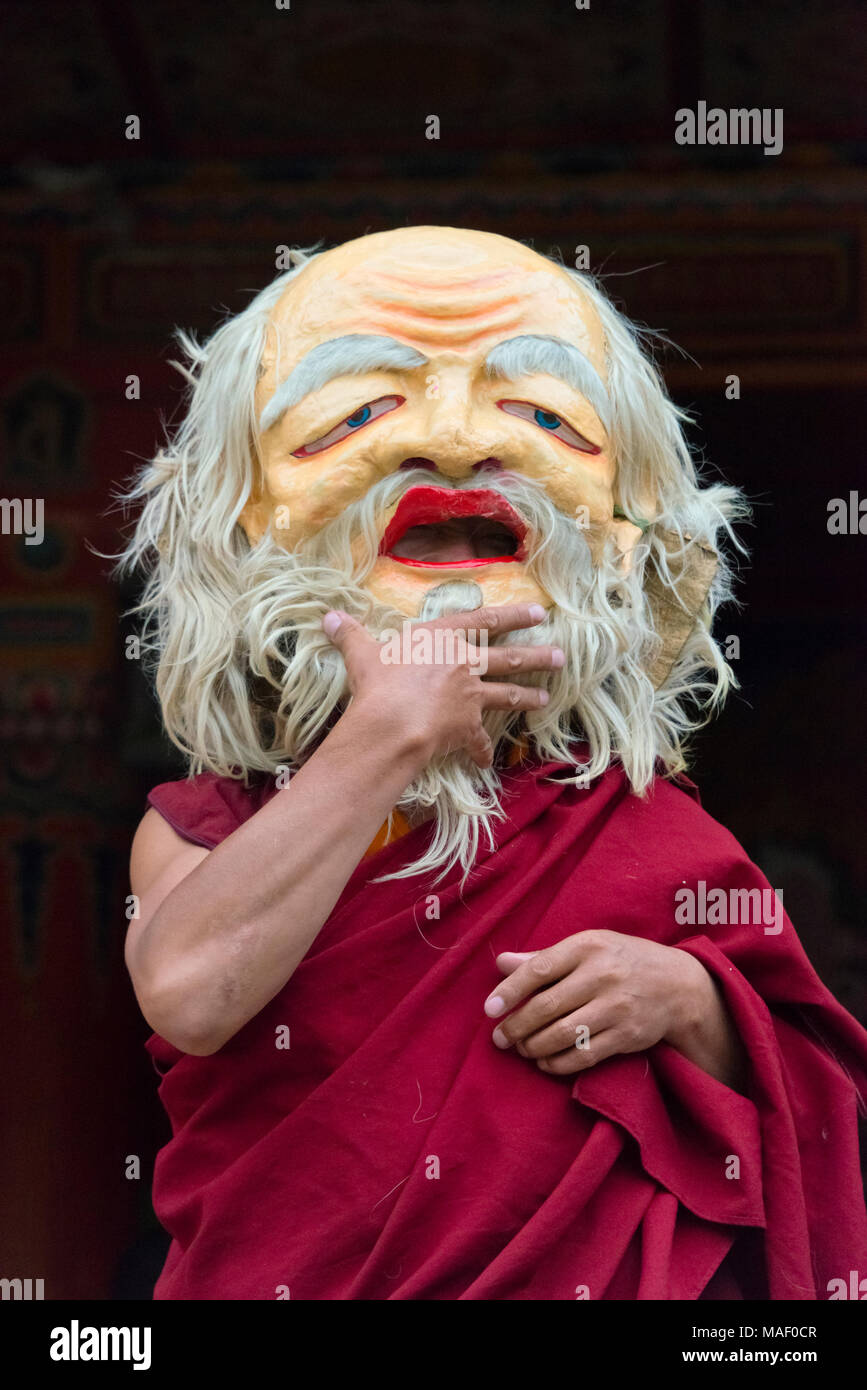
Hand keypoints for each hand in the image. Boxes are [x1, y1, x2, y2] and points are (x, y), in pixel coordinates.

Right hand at [322, 603, 562, 769]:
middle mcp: (465, 662)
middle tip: (561, 656)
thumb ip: (350, 634)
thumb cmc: (379, 681)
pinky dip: (482, 751)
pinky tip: (486, 760)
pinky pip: (478, 740)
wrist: (393, 721)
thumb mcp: (362, 652)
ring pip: (507, 694)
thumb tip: (328, 617)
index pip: (486, 620)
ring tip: (548, 698)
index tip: (539, 612)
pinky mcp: (467, 726)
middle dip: (538, 656)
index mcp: (444, 637)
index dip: (514, 614)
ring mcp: (470, 695)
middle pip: (510, 657)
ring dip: (529, 696)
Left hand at [483, 930, 707, 1075]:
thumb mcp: (587, 948)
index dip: (510, 991)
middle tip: (500, 1038)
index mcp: (587, 946)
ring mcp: (616, 1006)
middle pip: (546, 1006)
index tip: (489, 1009)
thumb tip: (501, 963)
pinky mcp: (627, 1035)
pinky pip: (583, 1055)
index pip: (539, 969)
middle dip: (517, 1026)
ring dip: (534, 1047)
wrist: (677, 985)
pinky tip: (545, 1062)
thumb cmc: (621, 961)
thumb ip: (544, 958)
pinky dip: (558, 1063)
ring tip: (522, 1049)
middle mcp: (602, 975)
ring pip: (562, 1034)